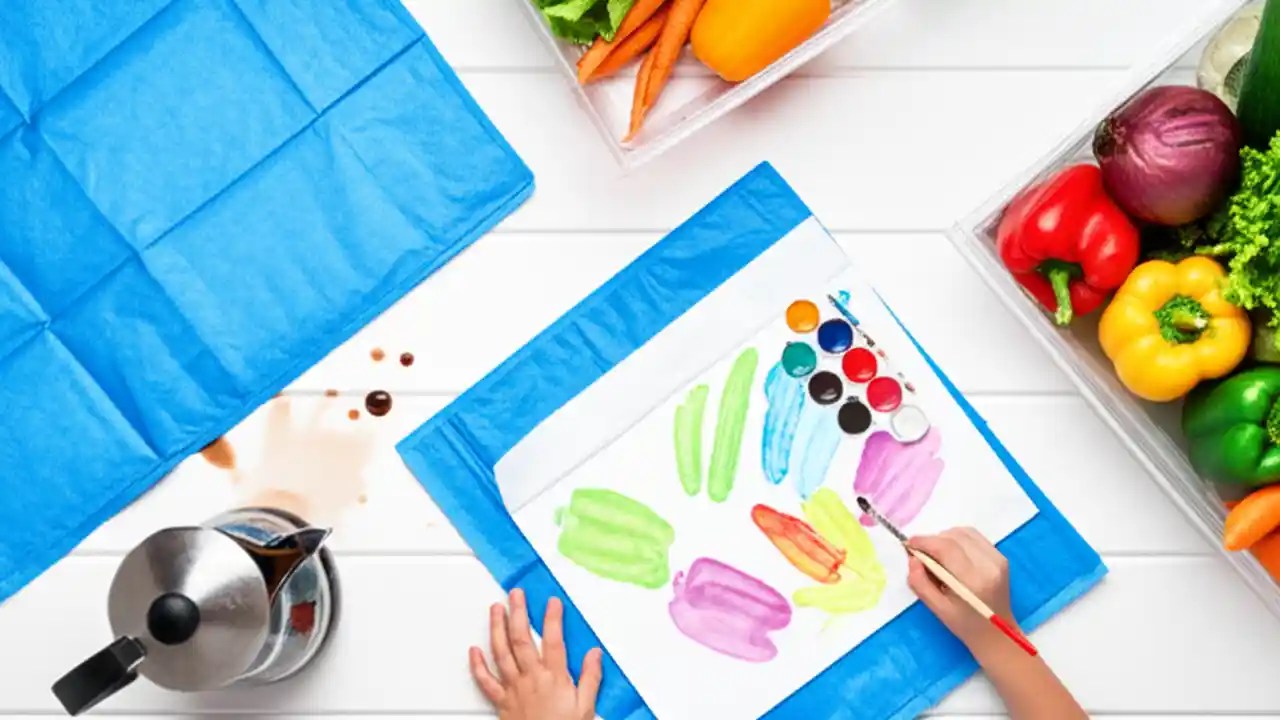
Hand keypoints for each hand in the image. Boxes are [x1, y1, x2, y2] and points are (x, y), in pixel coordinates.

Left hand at [469, 589, 602, 719]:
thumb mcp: (586, 707)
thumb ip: (590, 678)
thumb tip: (594, 654)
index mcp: (554, 677)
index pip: (553, 640)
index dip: (552, 618)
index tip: (552, 602)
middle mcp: (531, 678)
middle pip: (522, 639)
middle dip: (518, 613)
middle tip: (515, 594)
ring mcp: (513, 688)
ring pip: (501, 653)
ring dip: (496, 628)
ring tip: (495, 609)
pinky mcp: (501, 702)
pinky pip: (485, 681)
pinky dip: (477, 665)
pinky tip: (473, 650)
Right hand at [906, 528, 1014, 657]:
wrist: (996, 633)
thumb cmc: (965, 625)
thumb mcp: (937, 609)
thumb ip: (920, 583)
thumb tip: (913, 558)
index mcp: (973, 582)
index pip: (946, 548)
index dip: (924, 542)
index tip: (909, 545)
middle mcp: (989, 566)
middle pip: (954, 537)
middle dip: (932, 541)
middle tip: (922, 554)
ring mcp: (998, 559)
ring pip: (964, 532)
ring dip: (945, 538)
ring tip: (938, 556)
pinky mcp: (1000, 557)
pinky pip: (974, 537)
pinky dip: (958, 540)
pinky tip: (953, 555)